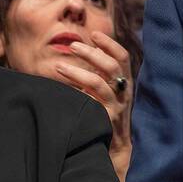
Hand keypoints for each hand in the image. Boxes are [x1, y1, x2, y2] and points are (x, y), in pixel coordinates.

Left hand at [54, 31, 132, 181]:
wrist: (114, 148)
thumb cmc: (105, 115)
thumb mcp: (105, 91)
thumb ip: (98, 74)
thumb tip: (80, 51)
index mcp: (124, 82)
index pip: (123, 57)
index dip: (110, 44)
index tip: (94, 33)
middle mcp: (123, 93)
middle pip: (111, 66)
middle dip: (91, 53)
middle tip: (72, 45)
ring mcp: (115, 107)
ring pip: (98, 83)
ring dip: (77, 72)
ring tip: (58, 67)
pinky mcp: (105, 120)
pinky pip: (90, 104)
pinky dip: (76, 94)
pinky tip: (62, 91)